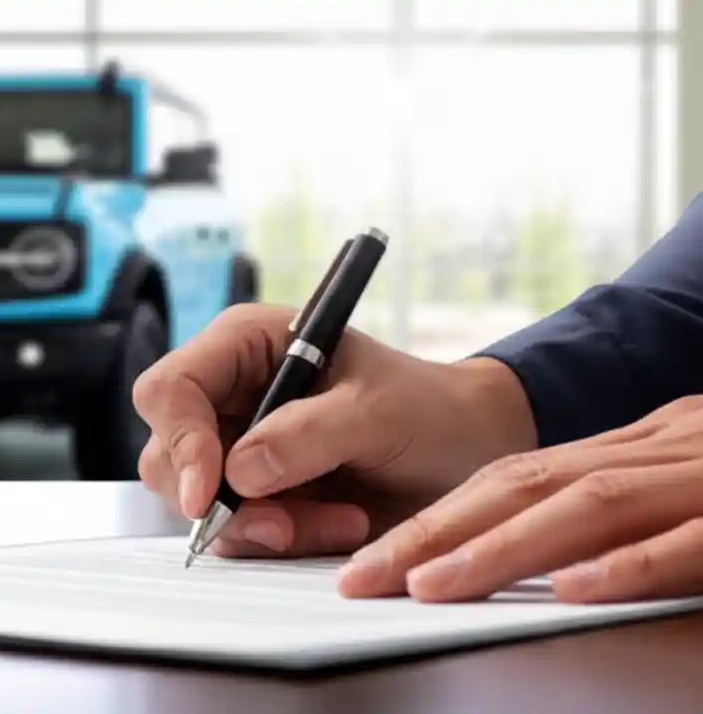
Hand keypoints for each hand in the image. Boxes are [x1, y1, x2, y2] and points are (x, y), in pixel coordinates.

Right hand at [132, 303, 536, 556]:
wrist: (465, 455)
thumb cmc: (426, 409)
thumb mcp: (377, 410)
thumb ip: (307, 433)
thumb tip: (240, 470)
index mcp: (245, 346)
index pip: (171, 388)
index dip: (180, 439)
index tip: (209, 493)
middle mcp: (228, 396)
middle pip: (167, 454)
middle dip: (222, 499)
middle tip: (284, 523)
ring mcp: (236, 450)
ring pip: (198, 504)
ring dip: (265, 526)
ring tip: (340, 519)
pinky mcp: (253, 498)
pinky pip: (236, 534)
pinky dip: (284, 541)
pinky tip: (339, 523)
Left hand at [339, 395, 702, 602]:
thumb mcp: (680, 474)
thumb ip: (611, 504)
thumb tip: (538, 552)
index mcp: (628, 445)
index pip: (514, 478)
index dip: (439, 519)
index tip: (371, 559)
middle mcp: (650, 451)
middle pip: (527, 486)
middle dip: (437, 533)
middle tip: (363, 577)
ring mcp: (695, 477)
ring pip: (588, 504)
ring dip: (503, 546)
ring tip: (430, 584)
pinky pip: (684, 540)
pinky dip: (626, 564)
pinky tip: (572, 588)